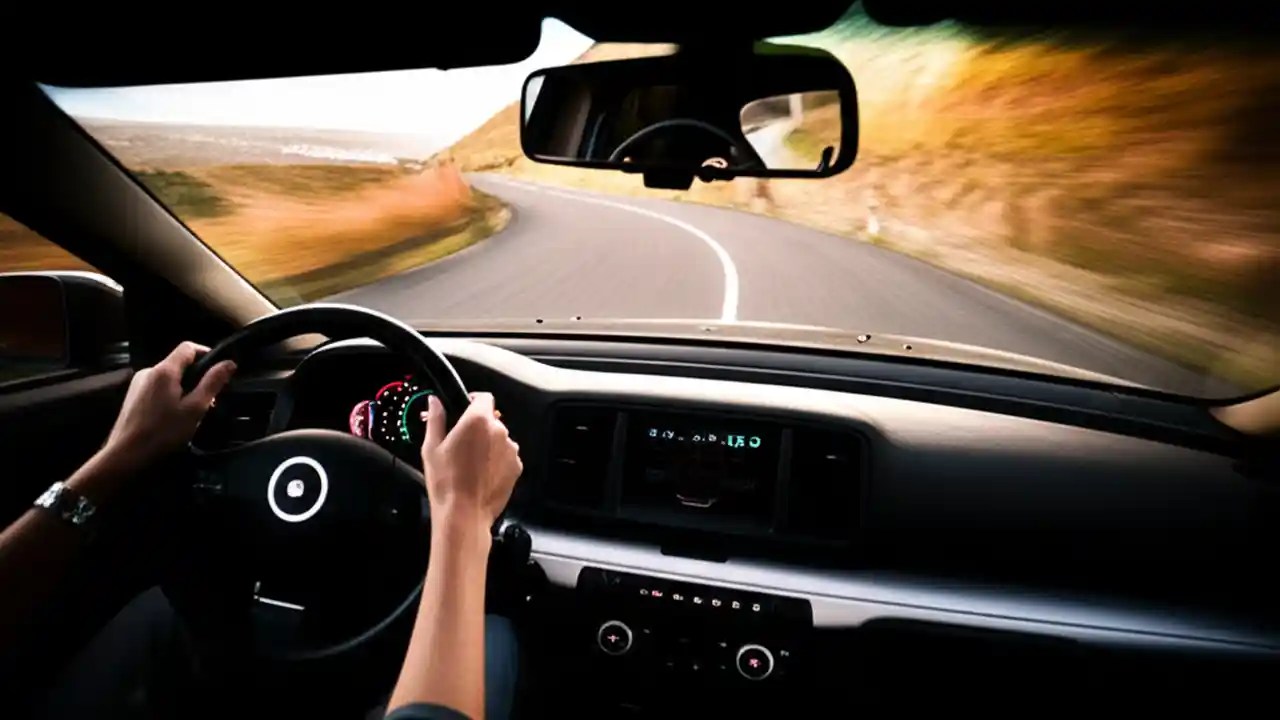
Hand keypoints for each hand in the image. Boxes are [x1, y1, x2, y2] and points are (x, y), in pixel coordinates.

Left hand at [100, 342, 235, 475]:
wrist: (126, 455)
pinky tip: (174, 417)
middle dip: (197, 377)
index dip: (206, 353)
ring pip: (169, 378)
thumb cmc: (163, 431)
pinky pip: (158, 388)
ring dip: (185, 389)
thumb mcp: (195, 409)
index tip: (219, 370)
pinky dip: (171, 396)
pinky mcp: (133, 397)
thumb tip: (229, 363)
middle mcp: (149, 371)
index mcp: (164, 370)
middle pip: (179, 364)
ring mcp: (138, 384)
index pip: (188, 347)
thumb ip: (212, 383)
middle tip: (210, 399)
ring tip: (193, 412)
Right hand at [421, 393, 521, 535]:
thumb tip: (434, 401)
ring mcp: (511, 450)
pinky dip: (496, 461)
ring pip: (499, 439)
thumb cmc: (446, 482)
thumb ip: (436, 418)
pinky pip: (506, 457)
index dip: (474, 400)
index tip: (465, 407)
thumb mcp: (432, 447)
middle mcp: (500, 432)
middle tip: (460, 442)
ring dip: (488, 444)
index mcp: (478, 421)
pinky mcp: (517, 468)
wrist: (464, 514)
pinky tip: (481, 474)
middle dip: (477, 427)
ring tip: (470, 462)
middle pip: (491, 420)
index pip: (484, 397)